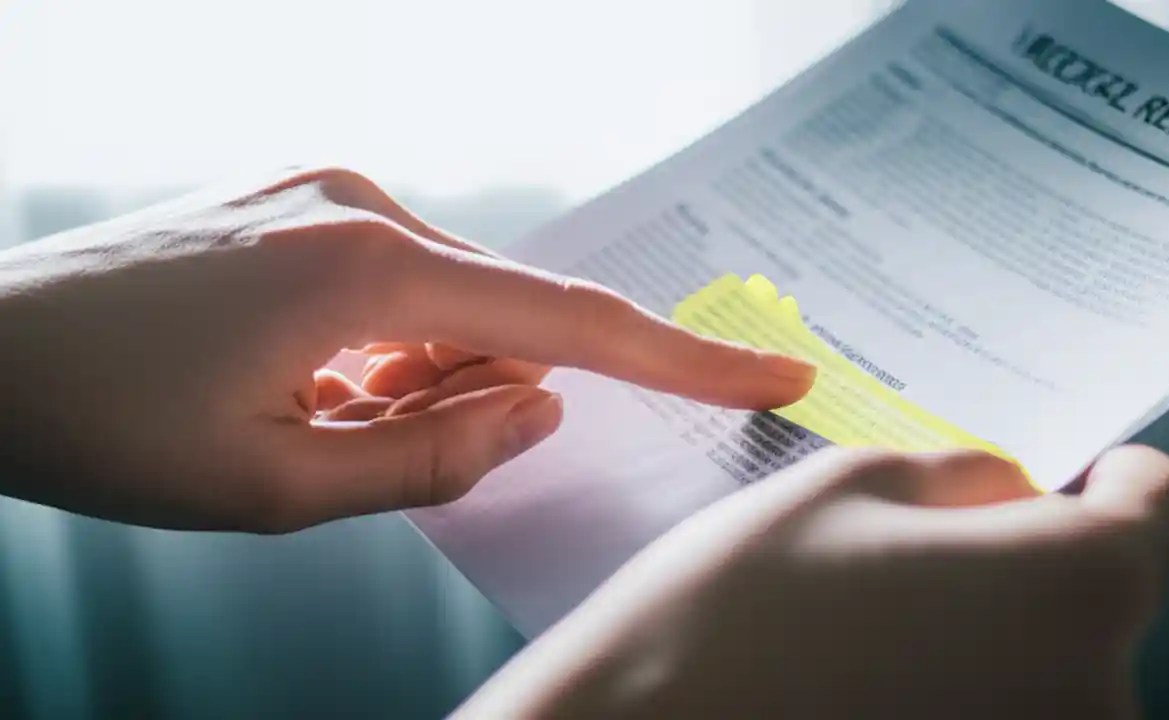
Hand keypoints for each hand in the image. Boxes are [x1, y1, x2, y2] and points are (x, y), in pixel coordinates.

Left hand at [0, 167, 813, 531]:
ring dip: (420, 375)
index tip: (778, 376)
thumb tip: (538, 415)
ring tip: (305, 414)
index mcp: (367, 273)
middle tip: (368, 447)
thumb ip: (434, 457)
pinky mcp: (297, 194)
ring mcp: (325, 189)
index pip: (572, 327)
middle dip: (482, 395)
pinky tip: (299, 374)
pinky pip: (395, 278)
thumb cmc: (101, 424)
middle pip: (503, 318)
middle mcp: (360, 205)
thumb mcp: (278, 488)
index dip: (687, 362)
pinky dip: (387, 342)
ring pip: (447, 303)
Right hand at [463, 445, 1168, 718]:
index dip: (1118, 481)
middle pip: (1101, 598)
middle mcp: (1103, 698)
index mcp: (1077, 588)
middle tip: (913, 560)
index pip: (1165, 507)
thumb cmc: (732, 612)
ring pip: (1054, 669)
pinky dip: (962, 698)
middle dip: (1027, 565)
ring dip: (992, 639)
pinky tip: (866, 691)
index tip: (1079, 482)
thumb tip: (1014, 496)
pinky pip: (1009, 719)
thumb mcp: (844, 487)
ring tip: (870, 636)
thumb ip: (963, 477)